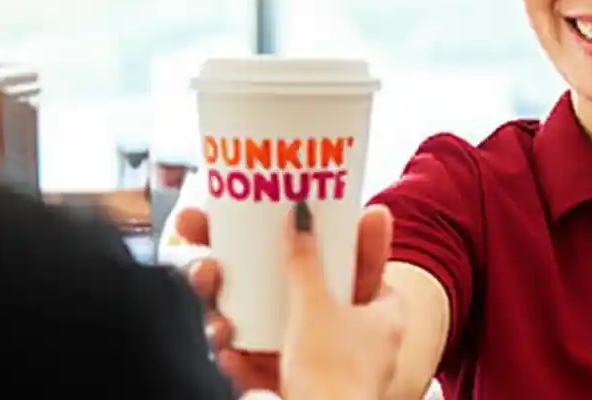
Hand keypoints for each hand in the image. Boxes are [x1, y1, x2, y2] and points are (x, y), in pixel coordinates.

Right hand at [175, 203, 396, 393]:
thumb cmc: (334, 375)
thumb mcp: (318, 305)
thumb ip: (306, 260)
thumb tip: (303, 215)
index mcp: (382, 310)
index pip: (361, 258)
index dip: (335, 232)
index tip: (306, 210)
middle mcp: (355, 335)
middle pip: (302, 287)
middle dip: (257, 268)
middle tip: (218, 242)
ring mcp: (322, 364)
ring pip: (273, 323)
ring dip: (236, 308)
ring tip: (208, 291)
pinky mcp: (293, 390)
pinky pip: (262, 362)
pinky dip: (241, 355)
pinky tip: (225, 351)